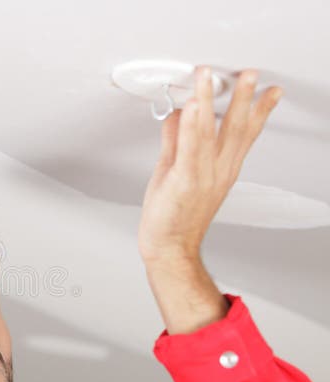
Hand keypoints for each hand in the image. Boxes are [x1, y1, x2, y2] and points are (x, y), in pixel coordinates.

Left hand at [138, 66, 283, 264]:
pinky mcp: (185, 180)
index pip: (246, 134)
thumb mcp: (176, 170)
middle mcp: (218, 170)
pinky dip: (193, 125)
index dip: (259, 110)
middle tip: (252, 74)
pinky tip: (194, 106)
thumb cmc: (174, 216)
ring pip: (212, 131)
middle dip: (245, 98)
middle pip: (237, 128)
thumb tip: (178, 116)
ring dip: (212, 100)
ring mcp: (203, 175)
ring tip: (211, 76)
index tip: (271, 91)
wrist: (169, 247)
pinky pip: (191, 148)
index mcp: (222, 169)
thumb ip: (176, 141)